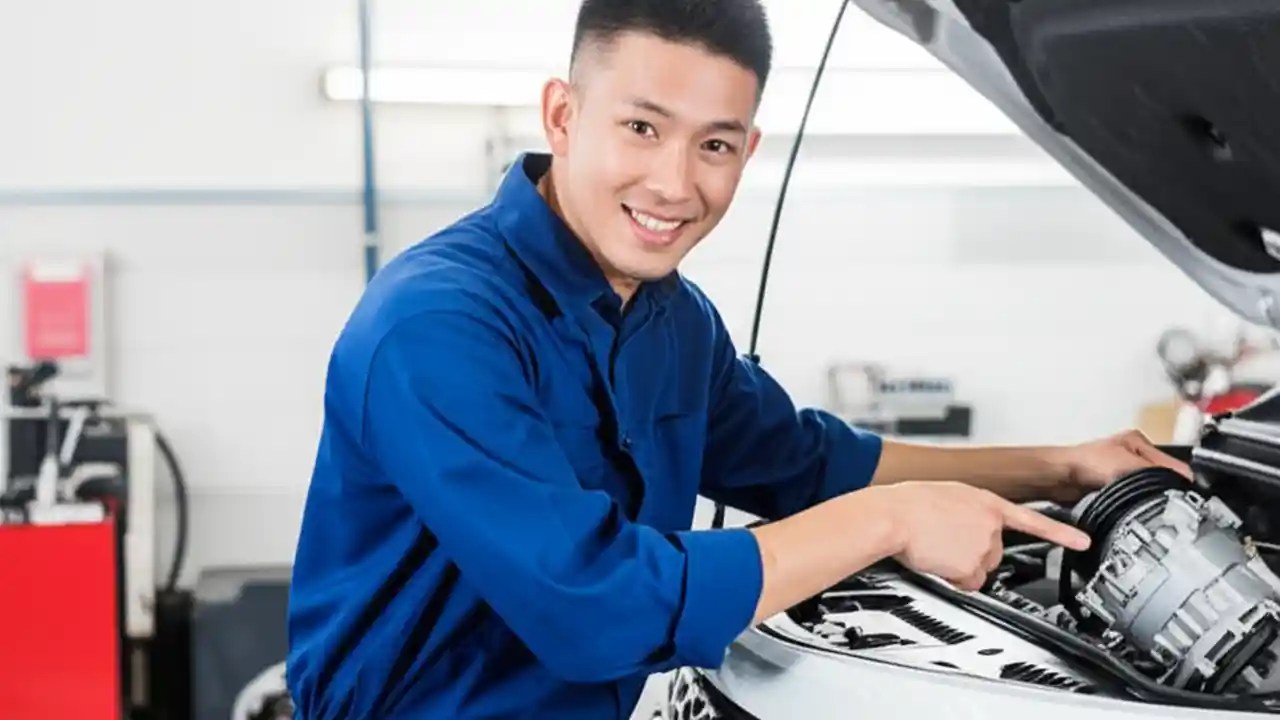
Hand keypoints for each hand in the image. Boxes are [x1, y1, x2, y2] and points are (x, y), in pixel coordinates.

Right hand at [881, 481, 1090, 590]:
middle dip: (971, 553)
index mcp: (986, 501)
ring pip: (979, 570)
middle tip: (944, 541)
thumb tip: (966, 531)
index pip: (1032, 519)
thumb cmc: (908, 504)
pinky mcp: (972, 566)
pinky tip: (936, 560)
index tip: (1083, 542)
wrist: (892, 515)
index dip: (1061, 533)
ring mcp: (984, 545)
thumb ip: (967, 511)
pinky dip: (952, 578)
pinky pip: (967, 583)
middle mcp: (991, 524)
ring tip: (935, 547)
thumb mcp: (946, 496)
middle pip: (992, 553)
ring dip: (959, 565)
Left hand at [1051, 429, 1191, 500]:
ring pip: (1148, 492)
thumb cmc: (1085, 462)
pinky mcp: (1113, 490)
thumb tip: (1182, 482)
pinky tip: (1136, 511)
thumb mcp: (1129, 465)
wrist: (1059, 478)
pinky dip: (1136, 506)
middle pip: (1162, 479)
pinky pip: (1133, 500)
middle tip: (1171, 506)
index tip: (1188, 496)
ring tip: (1152, 508)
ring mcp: (1122, 473)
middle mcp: (1132, 456)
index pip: (1174, 464)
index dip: (1181, 481)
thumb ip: (1157, 473)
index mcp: (1139, 443)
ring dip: (1149, 500)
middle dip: (1165, 491)